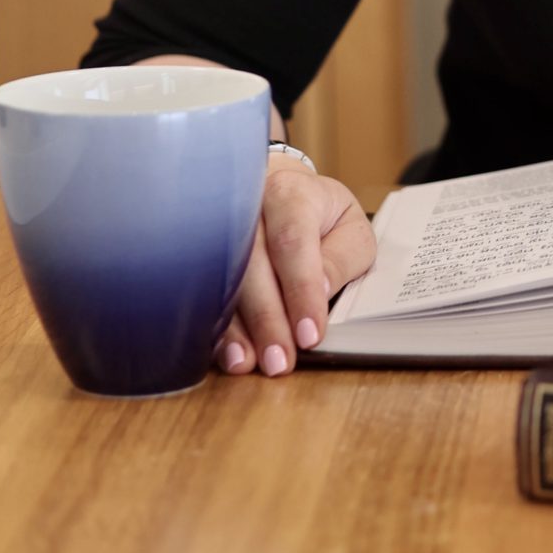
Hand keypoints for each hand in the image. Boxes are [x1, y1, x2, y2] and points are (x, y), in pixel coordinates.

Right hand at [216, 158, 376, 377]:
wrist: (277, 189)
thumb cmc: (319, 214)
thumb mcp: (349, 228)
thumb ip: (341, 257)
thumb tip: (321, 291)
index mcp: (290, 194)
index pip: (293, 241)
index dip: (300, 289)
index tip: (309, 334)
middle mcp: (248, 207)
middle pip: (251, 262)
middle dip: (266, 318)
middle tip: (279, 362)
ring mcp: (217, 228)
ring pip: (221, 278)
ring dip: (235, 328)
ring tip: (248, 363)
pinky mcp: (203, 253)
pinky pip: (204, 292)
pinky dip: (216, 327)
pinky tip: (227, 353)